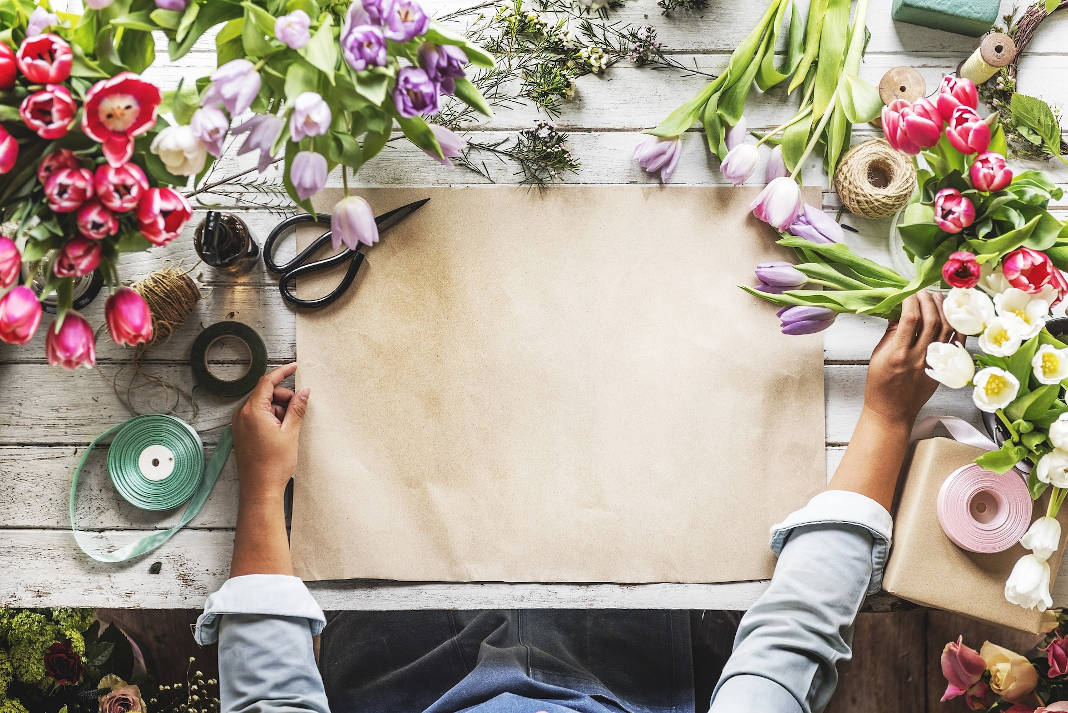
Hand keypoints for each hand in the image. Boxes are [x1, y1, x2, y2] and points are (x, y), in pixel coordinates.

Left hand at [231, 362, 309, 504]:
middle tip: (298, 411)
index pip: (267, 382)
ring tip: (289, 430)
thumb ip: (297, 408)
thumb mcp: (291, 433)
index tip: (295, 367)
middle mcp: (242, 415)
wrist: (260, 490)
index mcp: (253, 411)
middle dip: (284, 398)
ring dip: (279, 410)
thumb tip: (304, 391)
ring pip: (263, 406)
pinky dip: (271, 419)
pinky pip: (258, 417)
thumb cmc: (274, 464)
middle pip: (266, 394)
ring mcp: (240, 425)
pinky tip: (281, 433)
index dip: (282, 372)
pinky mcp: (242, 434)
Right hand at [864, 291, 956, 426]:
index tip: (907, 292)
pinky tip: (952, 315)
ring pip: (946, 329)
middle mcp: (918, 357)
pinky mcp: (943, 368)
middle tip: (922, 290)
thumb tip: (899, 311)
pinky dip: (956, 327)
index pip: (909, 319)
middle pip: (931, 320)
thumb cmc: (880, 385)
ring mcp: (933, 363)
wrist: (892, 410)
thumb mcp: (878, 355)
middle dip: (927, 300)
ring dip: (943, 309)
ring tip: (937, 296)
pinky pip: (956, 343)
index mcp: (898, 354)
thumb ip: (890, 332)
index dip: (911, 301)